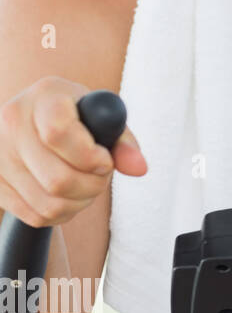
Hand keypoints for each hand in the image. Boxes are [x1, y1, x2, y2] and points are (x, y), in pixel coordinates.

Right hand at [0, 76, 146, 227]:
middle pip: (57, 179)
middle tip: (101, 176)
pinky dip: (61, 214)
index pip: (59, 132)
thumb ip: (123, 142)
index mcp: (44, 97)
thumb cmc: (78, 118)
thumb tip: (139, 168)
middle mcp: (12, 122)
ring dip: (80, 202)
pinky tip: (68, 195)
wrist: (35, 123)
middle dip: (93, 186)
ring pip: (48, 203)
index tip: (105, 159)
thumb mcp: (103, 118)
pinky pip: (35, 215)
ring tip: (87, 185)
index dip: (91, 156)